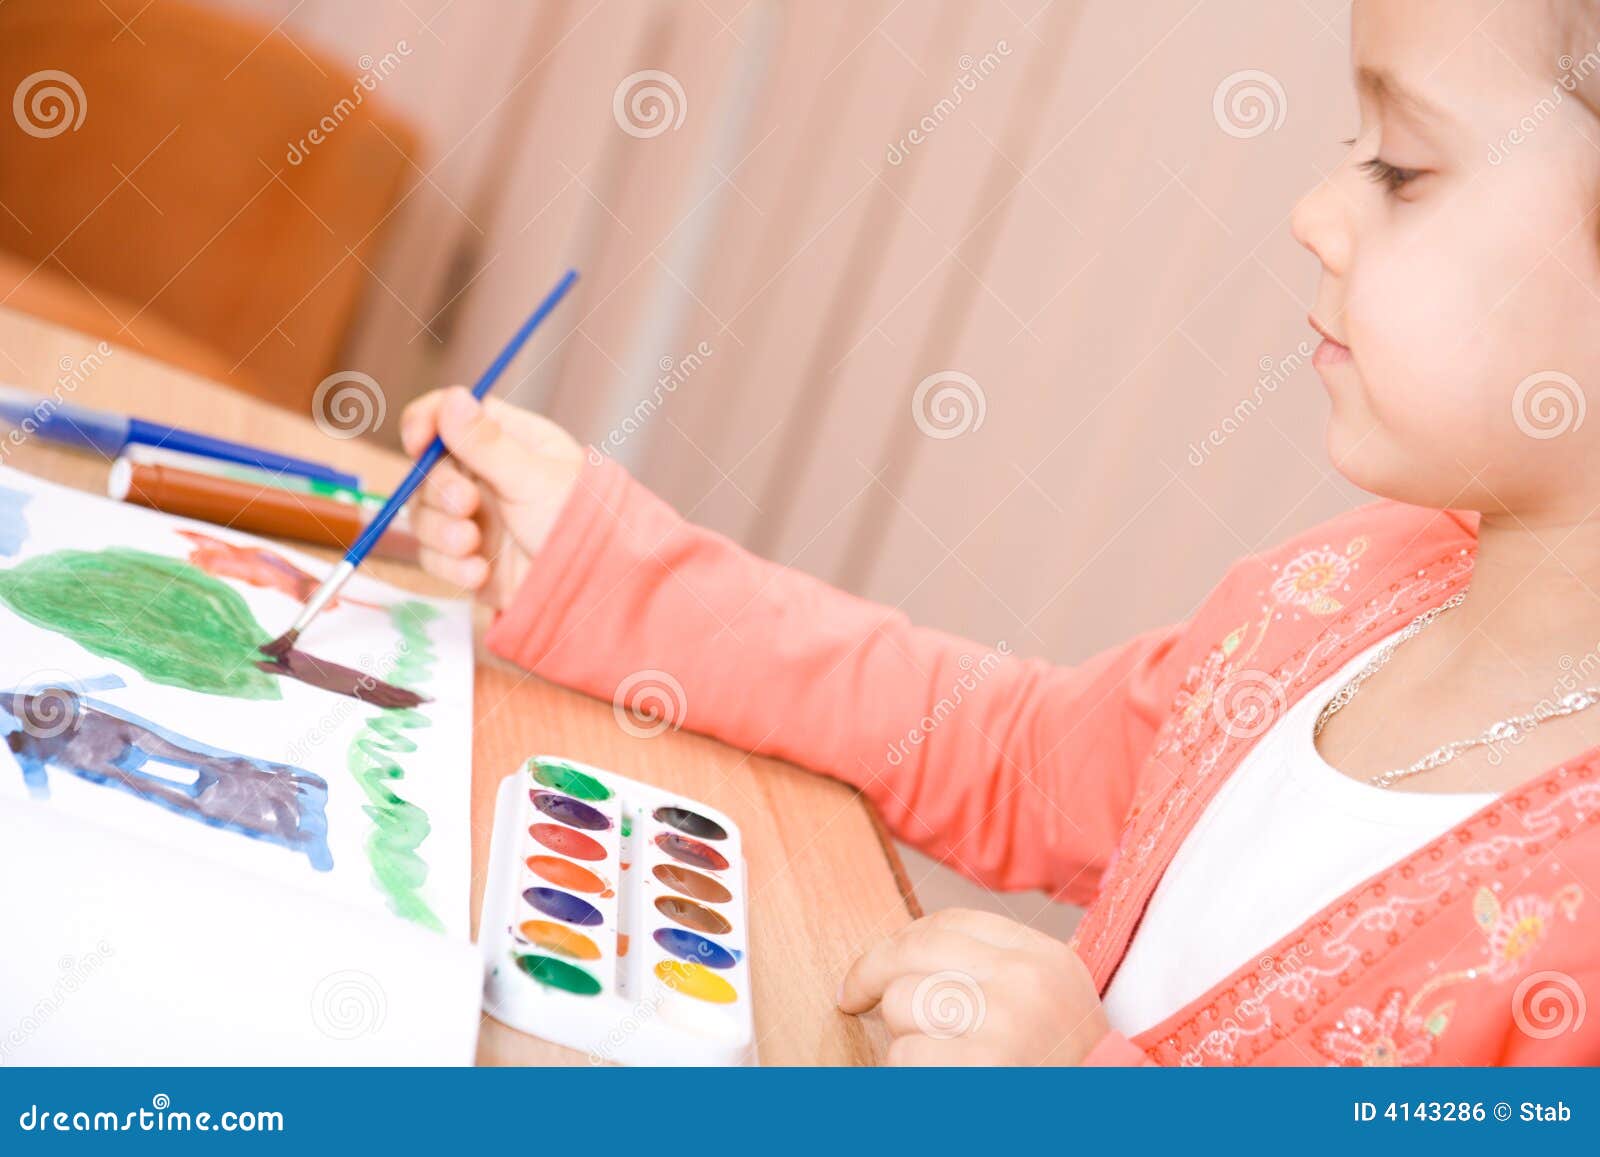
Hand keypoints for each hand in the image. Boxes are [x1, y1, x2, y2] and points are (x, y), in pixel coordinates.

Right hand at [400, 386, 583, 609]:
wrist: (593, 589)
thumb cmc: (579, 523)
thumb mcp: (534, 479)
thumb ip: (486, 443)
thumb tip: (451, 397)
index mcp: (508, 441)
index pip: (450, 416)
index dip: (426, 422)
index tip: (418, 441)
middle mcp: (486, 477)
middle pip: (428, 470)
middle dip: (440, 490)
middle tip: (466, 505)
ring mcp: (475, 519)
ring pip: (423, 515)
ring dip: (440, 531)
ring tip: (472, 545)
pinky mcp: (468, 558)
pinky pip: (434, 556)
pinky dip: (450, 566)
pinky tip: (479, 572)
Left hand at [838, 908, 1110, 1065]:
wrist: (1107, 1125)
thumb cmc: (1063, 1071)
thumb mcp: (1048, 1000)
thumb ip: (991, 969)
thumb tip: (900, 957)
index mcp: (1042, 956)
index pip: (949, 924)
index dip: (899, 941)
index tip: (875, 965)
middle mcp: (1025, 981)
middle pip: (914, 952)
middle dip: (869, 974)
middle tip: (850, 997)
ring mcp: (1005, 1024)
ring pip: (902, 1003)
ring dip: (902, 1038)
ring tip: (937, 1063)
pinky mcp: (982, 1070)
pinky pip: (905, 1056)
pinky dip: (906, 1076)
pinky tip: (940, 1085)